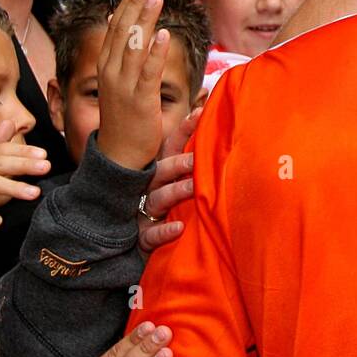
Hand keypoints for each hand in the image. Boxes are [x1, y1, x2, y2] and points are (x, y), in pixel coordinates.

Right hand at [96, 0, 171, 169]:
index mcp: (108, 64)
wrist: (118, 155)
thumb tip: (120, 19)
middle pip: (123, 29)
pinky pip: (148, 72)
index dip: (129, 2)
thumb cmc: (123, 116)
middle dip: (137, 2)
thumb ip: (120, 50)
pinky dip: (156, 53)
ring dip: (145, 19)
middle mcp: (112, 71)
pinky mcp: (140, 100)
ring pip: (134, 46)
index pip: (117, 25)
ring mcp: (124, 85)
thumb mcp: (118, 78)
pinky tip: (164, 35)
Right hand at [138, 106, 202, 255]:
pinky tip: (179, 228)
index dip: (184, 129)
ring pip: (158, 198)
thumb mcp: (179, 182)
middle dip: (178, 163)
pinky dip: (164, 232)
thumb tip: (216, 128)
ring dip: (176, 192)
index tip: (200, 112)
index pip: (171, 146)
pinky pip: (150, 235)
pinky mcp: (144, 237)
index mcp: (161, 172)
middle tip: (196, 158)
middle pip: (162, 170)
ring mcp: (145, 211)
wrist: (140, 244)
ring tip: (193, 188)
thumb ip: (194, 161)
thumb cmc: (170, 209)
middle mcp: (150, 187)